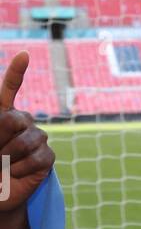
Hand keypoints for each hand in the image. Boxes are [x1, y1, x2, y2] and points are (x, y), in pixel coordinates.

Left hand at [0, 53, 55, 213]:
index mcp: (4, 115)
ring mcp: (37, 138)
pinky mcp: (47, 157)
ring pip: (26, 141)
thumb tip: (6, 128)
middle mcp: (22, 122)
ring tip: (2, 168)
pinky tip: (16, 173)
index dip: (16, 72)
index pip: (10, 89)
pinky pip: (37, 158)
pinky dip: (21, 170)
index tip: (23, 55)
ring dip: (8, 159)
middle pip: (13, 120)